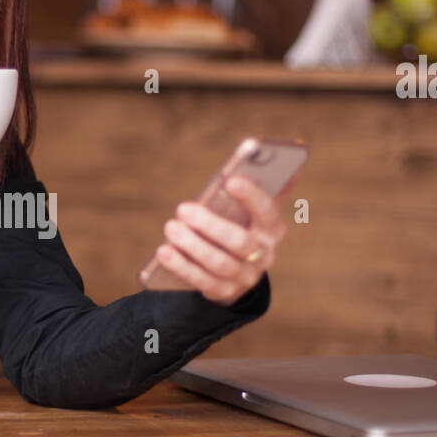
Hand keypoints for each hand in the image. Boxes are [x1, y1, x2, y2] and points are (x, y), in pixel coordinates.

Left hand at [154, 176, 286, 305]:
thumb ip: (256, 185)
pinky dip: (182, 266)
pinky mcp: (225, 292)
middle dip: (210, 225)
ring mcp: (246, 277)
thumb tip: (271, 144)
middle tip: (183, 208)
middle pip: (240, 242)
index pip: (267, 211)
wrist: (237, 271)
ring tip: (170, 227)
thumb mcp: (248, 210)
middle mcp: (264, 255)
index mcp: (273, 229)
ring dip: (192, 246)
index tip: (230, 180)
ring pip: (220, 263)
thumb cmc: (238, 226)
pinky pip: (202, 281)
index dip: (251, 197)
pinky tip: (164, 252)